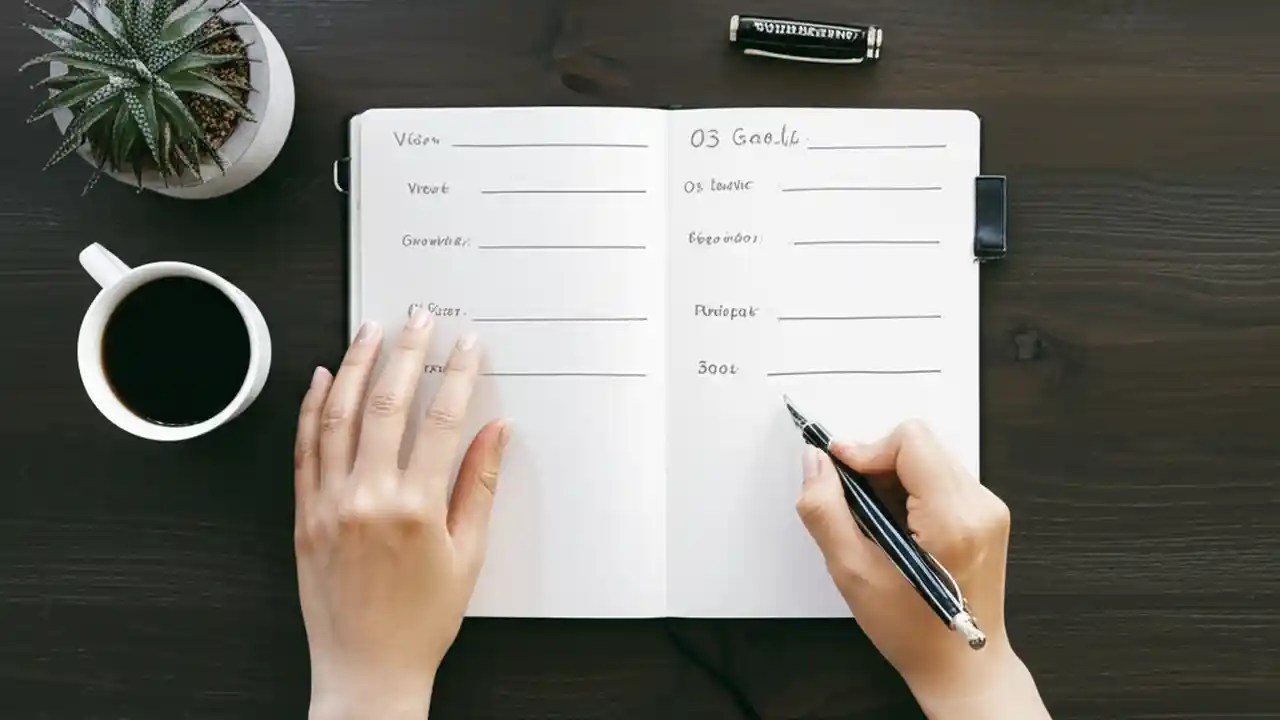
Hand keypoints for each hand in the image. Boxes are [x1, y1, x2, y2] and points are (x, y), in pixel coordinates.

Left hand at [294, 309, 508, 719]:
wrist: (366, 670)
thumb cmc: (422, 620)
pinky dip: (312, 407)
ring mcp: (329, 503)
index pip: (442, 420)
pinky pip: (304, 448)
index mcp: (417, 507)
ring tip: (369, 330)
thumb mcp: (467, 554)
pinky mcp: (303, 515)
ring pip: (338, 415)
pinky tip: (322, 378)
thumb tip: (496, 432)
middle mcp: (368, 497)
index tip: (466, 345)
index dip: (457, 374)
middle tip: (418, 318)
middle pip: (387, 403)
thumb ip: (478, 486)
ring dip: (355, 365)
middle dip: (405, 352)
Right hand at [797, 421, 1048, 719]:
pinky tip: (897, 527)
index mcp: (953, 519)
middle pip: (919, 445)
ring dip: (892, 478)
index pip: (911, 441)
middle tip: (853, 503)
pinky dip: (909, 490)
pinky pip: (940, 476)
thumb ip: (826, 510)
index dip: (866, 449)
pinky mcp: (986, 515)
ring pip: (928, 457)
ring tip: (875, 522)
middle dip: (877, 464)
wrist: (962, 667)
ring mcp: (988, 509)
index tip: (837, 470)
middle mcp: (980, 506)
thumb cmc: (914, 633)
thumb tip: (815, 462)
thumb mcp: (853, 573)